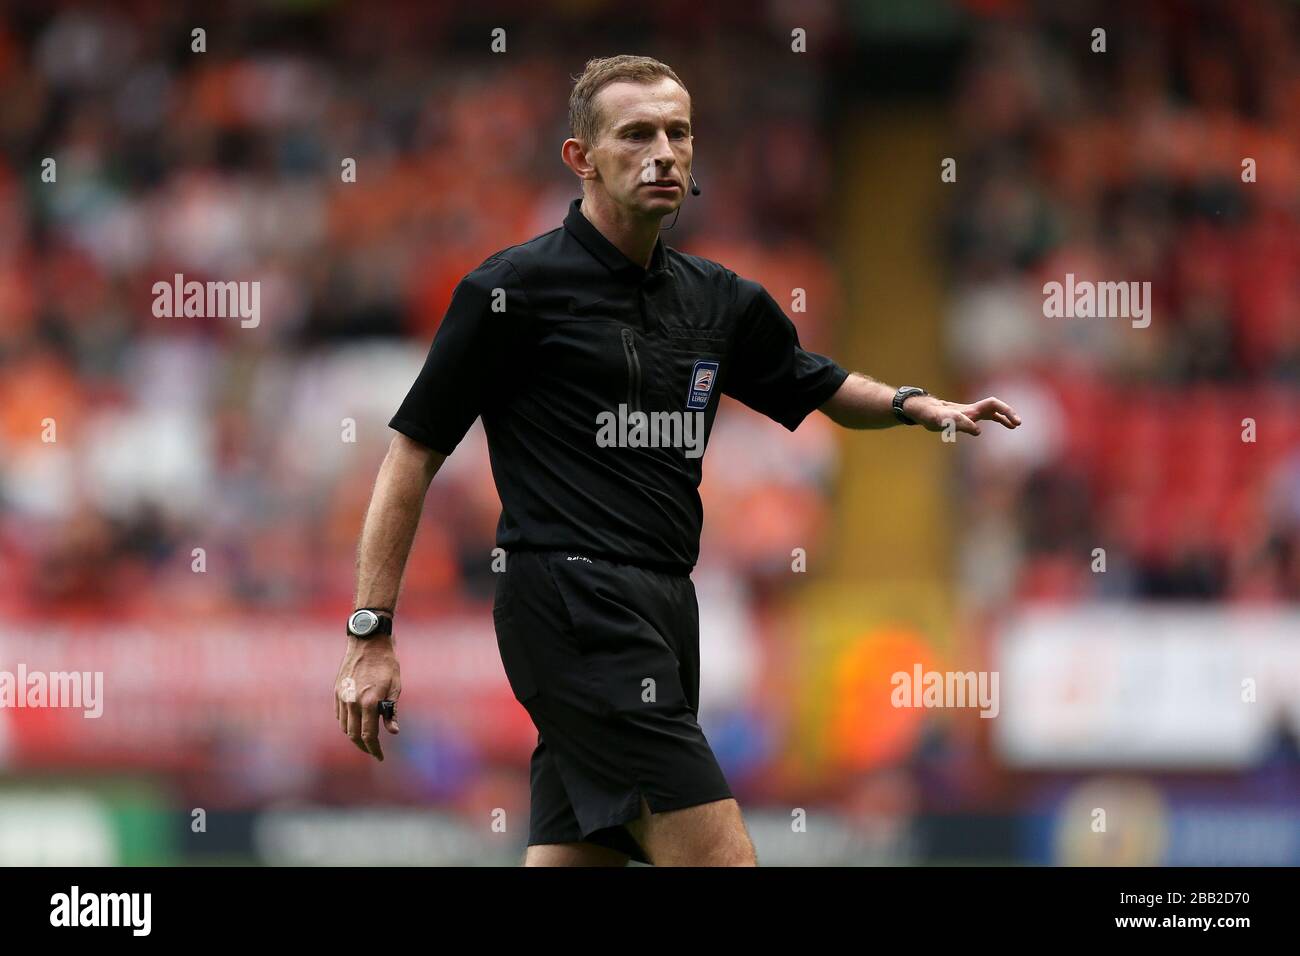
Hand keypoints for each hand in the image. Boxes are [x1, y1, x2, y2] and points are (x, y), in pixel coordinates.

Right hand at [334, 635, 400, 760]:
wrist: (368, 641)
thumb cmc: (387, 663)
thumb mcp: (396, 687)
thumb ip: (391, 711)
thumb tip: (393, 732)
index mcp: (369, 702)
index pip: (368, 735)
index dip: (374, 749)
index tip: (380, 757)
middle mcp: (353, 702)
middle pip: (353, 735)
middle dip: (364, 746)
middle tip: (373, 751)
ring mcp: (342, 696)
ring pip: (344, 726)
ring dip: (353, 737)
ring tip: (365, 740)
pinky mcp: (337, 691)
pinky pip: (339, 715)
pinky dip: (346, 724)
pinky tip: (354, 725)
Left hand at [904, 394, 1020, 435]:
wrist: (924, 412)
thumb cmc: (931, 416)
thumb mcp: (941, 421)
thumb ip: (958, 423)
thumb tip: (978, 431)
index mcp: (969, 410)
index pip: (992, 405)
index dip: (1004, 412)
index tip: (1011, 424)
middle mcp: (973, 409)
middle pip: (995, 406)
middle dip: (1008, 413)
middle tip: (1018, 423)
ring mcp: (971, 413)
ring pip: (993, 412)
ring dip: (1005, 417)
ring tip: (1015, 425)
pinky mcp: (969, 417)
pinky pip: (987, 417)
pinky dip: (997, 420)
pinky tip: (1003, 426)